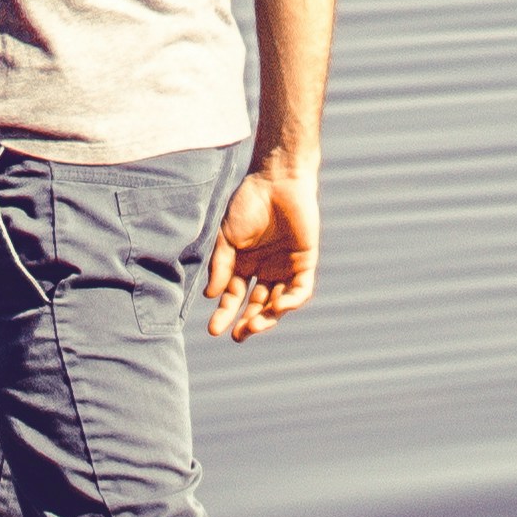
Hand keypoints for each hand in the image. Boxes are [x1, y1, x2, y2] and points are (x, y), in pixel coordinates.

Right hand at [206, 166, 317, 337]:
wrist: (276, 181)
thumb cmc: (248, 203)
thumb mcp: (227, 238)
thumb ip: (221, 266)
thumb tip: (212, 297)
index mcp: (243, 264)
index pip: (234, 296)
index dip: (225, 313)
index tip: (214, 330)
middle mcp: (264, 269)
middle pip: (257, 305)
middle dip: (248, 322)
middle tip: (238, 335)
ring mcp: (285, 267)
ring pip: (278, 302)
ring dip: (267, 317)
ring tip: (253, 326)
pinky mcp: (305, 262)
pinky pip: (300, 290)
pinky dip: (290, 302)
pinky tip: (276, 308)